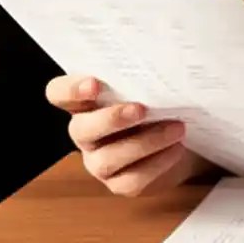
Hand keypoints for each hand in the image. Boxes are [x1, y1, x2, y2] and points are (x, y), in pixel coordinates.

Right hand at [45, 75, 212, 195]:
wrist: (185, 142)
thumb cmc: (160, 107)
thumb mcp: (149, 89)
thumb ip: (142, 79)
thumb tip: (160, 59)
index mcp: (85, 104)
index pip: (59, 94)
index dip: (70, 90)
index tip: (94, 83)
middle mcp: (86, 133)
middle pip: (80, 129)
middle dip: (110, 119)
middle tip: (141, 109)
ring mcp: (99, 161)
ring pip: (108, 159)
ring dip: (144, 143)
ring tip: (176, 129)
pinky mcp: (120, 183)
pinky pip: (132, 179)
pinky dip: (157, 163)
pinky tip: (176, 149)